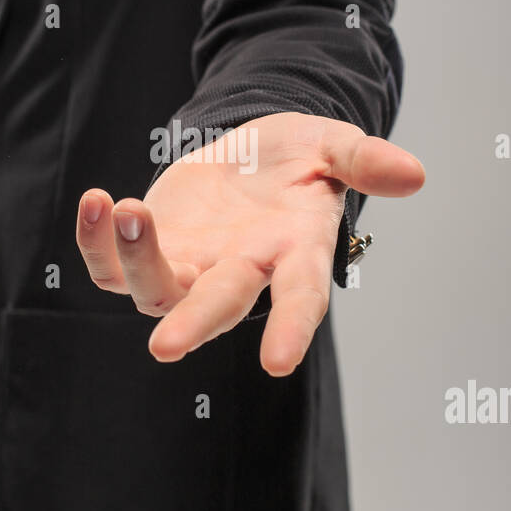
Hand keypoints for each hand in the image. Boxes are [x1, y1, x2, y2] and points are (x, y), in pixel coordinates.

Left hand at [76, 112, 424, 375]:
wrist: (254, 155)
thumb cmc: (299, 160)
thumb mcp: (334, 147)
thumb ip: (364, 162)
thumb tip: (414, 174)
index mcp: (294, 253)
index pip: (298, 299)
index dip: (290, 328)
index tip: (277, 363)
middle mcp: (241, 272)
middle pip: (215, 306)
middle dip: (192, 324)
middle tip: (165, 345)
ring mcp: (190, 268)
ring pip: (153, 292)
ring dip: (136, 260)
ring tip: (125, 210)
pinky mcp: (151, 251)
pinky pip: (112, 266)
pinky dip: (97, 241)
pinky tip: (96, 201)